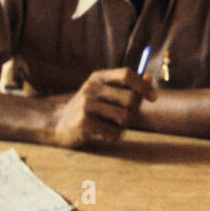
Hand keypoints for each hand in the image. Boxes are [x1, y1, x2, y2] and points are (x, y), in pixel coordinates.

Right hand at [41, 68, 156, 147]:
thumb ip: (126, 87)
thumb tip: (149, 78)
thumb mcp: (103, 92)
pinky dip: (113, 136)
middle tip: (126, 118)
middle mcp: (92, 88)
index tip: (153, 98)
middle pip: (130, 98)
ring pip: (124, 117)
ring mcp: (86, 105)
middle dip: (134, 112)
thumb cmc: (88, 109)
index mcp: (98, 77)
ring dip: (123, 126)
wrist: (57, 124)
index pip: (127, 74)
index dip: (143, 86)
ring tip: (113, 127)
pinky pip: (113, 132)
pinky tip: (103, 134)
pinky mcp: (84, 122)